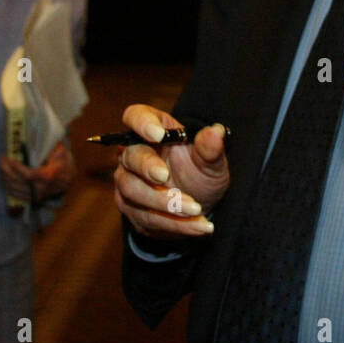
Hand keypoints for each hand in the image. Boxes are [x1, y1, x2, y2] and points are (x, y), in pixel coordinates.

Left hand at [0, 141, 75, 201]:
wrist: (69, 178)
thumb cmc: (63, 161)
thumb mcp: (60, 150)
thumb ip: (49, 146)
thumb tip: (34, 140)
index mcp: (49, 175)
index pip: (29, 175)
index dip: (17, 168)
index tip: (10, 158)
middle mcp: (42, 188)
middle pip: (18, 182)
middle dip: (6, 170)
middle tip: (3, 158)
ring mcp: (37, 196)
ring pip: (14, 189)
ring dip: (5, 177)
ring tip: (3, 165)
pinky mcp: (32, 199)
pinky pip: (15, 195)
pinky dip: (8, 186)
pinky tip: (5, 176)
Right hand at [113, 104, 227, 239]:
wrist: (198, 204)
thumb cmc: (199, 172)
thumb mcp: (211, 161)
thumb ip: (210, 148)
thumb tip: (216, 132)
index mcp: (152, 130)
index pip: (135, 116)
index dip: (141, 123)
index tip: (157, 134)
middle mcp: (133, 153)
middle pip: (129, 157)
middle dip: (147, 168)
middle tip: (165, 177)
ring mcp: (128, 181)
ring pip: (133, 190)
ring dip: (165, 202)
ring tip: (196, 209)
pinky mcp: (131, 208)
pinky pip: (146, 217)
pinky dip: (174, 224)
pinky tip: (198, 226)